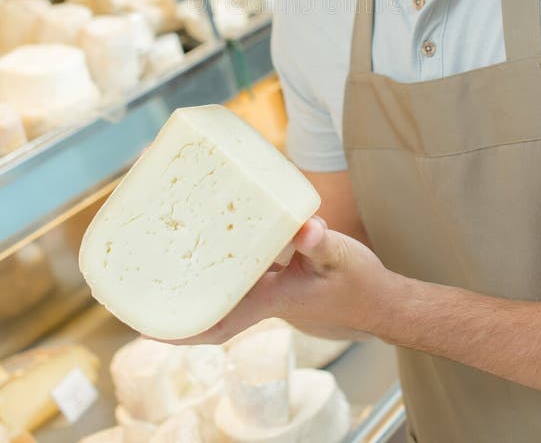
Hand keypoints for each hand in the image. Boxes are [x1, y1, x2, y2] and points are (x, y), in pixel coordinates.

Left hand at [161, 217, 388, 344]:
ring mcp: (270, 290)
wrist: (379, 300)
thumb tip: (303, 229)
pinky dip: (227, 262)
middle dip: (176, 304)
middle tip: (140, 286)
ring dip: (199, 281)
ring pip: (224, 290)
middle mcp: (263, 298)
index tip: (145, 329)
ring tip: (169, 256)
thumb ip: (321, 243)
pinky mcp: (280, 279)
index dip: (181, 330)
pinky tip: (220, 237)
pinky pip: (243, 274)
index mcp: (271, 300)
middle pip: (209, 308)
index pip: (218, 323)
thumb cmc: (359, 284)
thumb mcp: (341, 258)